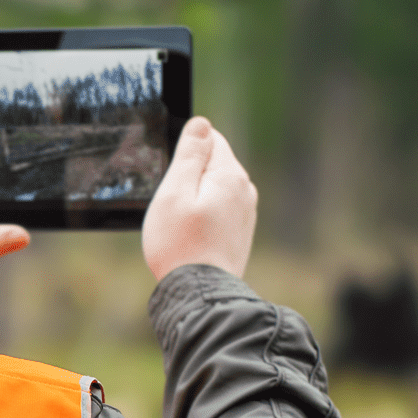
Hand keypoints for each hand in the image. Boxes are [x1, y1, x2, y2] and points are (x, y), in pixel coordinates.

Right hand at [142, 116, 256, 283]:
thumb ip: (189, 155)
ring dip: (196, 198)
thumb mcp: (174, 193)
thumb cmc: (180, 245)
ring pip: (215, 187)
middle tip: (173, 206)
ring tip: (182, 225)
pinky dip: (204, 216)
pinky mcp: (241, 230)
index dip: (185, 153)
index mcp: (229, 175)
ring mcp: (245, 212)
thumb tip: (201, 123)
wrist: (201, 293)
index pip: (210, 138)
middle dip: (190, 176)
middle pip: (213, 163)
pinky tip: (192, 237)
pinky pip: (219, 209)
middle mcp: (244, 190)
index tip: (172, 179)